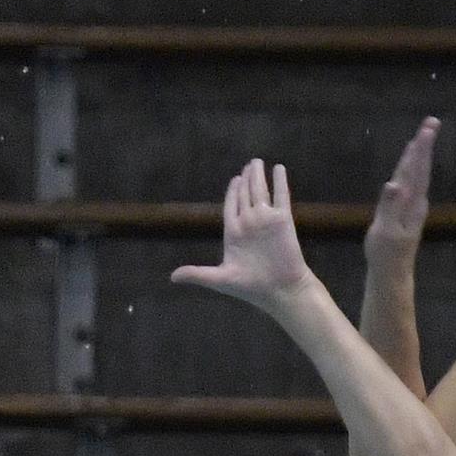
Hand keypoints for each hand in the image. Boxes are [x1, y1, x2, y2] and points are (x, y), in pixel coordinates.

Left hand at [170, 158, 313, 308]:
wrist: (280, 291)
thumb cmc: (251, 287)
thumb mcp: (220, 280)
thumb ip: (197, 274)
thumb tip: (172, 277)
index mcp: (233, 232)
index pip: (231, 205)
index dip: (233, 191)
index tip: (235, 178)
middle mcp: (249, 222)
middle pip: (245, 194)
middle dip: (247, 178)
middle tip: (250, 164)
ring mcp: (266, 219)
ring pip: (260, 191)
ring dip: (258, 176)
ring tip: (257, 163)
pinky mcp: (283, 220)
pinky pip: (281, 196)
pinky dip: (280, 182)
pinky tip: (278, 169)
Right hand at [364, 116, 437, 259]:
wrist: (393, 272)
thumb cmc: (387, 253)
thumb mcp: (386, 230)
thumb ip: (389, 206)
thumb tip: (394, 183)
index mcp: (411, 202)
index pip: (417, 170)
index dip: (421, 149)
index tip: (427, 129)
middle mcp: (415, 201)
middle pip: (420, 167)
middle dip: (424, 144)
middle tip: (431, 122)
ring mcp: (413, 206)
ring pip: (417, 174)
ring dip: (419, 154)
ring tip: (422, 136)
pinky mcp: (407, 210)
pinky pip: (412, 182)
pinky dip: (412, 168)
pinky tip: (411, 163)